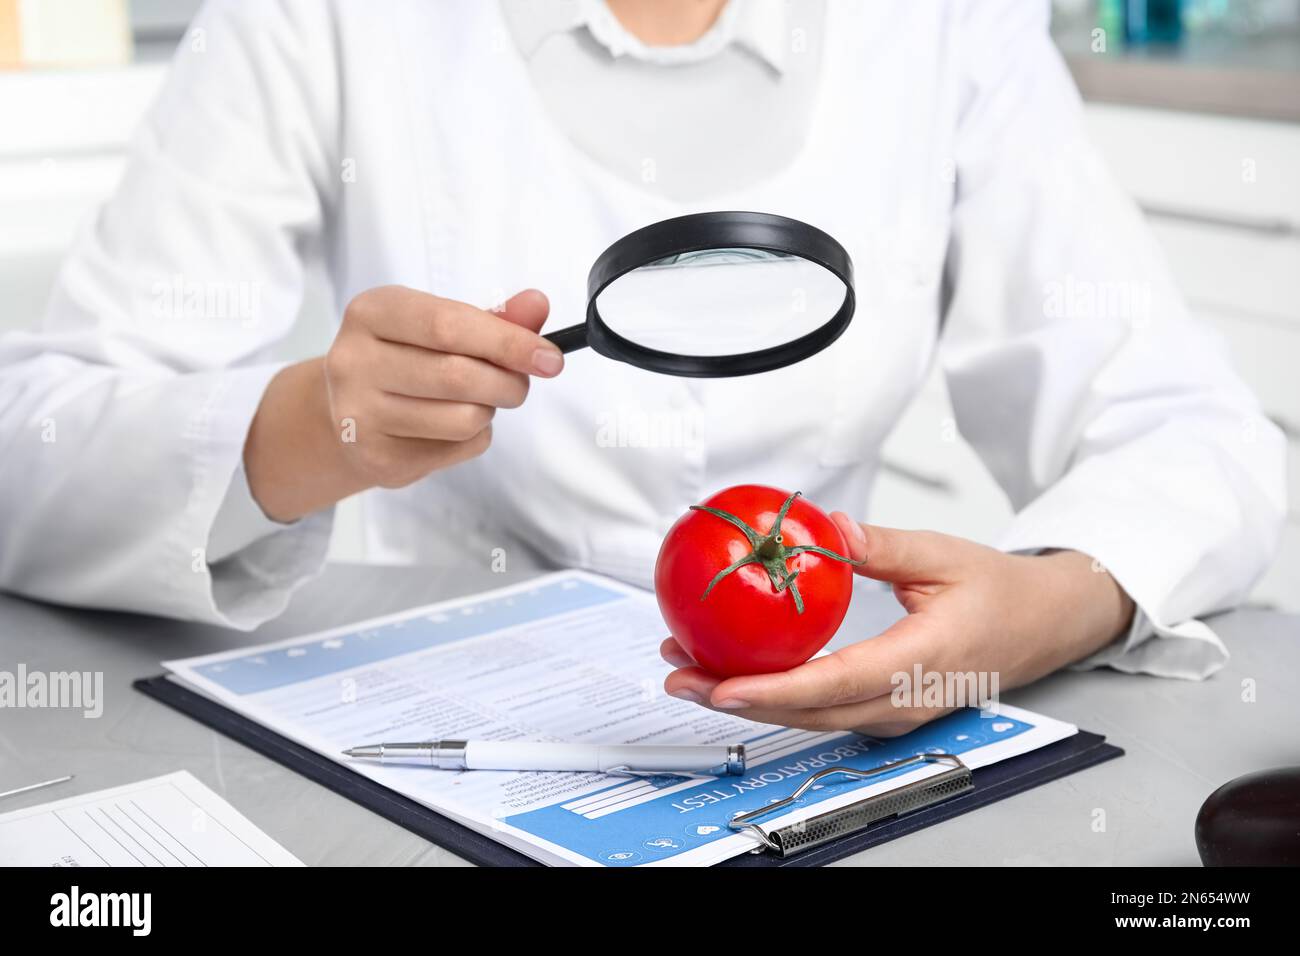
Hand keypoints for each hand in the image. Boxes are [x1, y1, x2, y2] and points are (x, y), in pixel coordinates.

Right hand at [245, 286, 561, 520]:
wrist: (343, 413)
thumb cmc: (401, 359)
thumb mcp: (439, 325)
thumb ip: (493, 316)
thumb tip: (537, 304)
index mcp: (372, 312)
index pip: (450, 325)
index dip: (508, 342)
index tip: (549, 357)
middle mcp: (354, 361)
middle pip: (458, 375)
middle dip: (507, 382)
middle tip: (519, 384)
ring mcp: (359, 413)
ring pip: (462, 418)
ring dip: (489, 411)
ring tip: (476, 401)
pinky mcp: (376, 457)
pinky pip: (456, 449)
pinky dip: (473, 437)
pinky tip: (450, 425)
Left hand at [662, 515, 1134, 735]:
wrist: (1042, 624)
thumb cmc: (1000, 592)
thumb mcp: (945, 554)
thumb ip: (885, 546)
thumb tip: (830, 528)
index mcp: (921, 659)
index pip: (835, 684)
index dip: (773, 690)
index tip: (722, 685)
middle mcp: (904, 698)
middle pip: (809, 712)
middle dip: (736, 700)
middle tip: (679, 676)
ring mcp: (896, 711)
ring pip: (811, 718)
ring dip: (749, 700)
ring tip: (691, 673)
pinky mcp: (886, 709)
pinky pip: (825, 711)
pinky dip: (777, 698)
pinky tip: (740, 675)